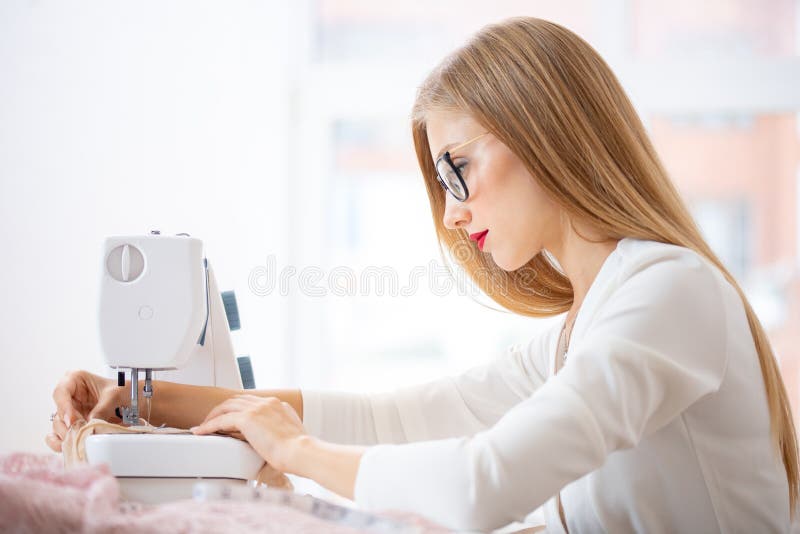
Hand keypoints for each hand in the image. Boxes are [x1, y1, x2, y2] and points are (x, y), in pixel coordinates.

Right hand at [46, 370, 121, 451]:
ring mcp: (69, 413)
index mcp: (75, 379)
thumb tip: (90, 424)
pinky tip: (72, 446)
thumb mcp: (115, 395)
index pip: (61, 392)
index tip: (72, 420)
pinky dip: (65, 443)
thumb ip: (101, 409)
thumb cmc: (124, 391)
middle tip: (81, 432)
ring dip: (68, 436)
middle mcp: (69, 396)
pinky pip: (60, 437)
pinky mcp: (72, 427)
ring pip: (58, 427)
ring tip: (83, 438)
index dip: (64, 407)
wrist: (136, 402)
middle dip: (68, 425)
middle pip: (58, 413)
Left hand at [191, 394, 306, 473]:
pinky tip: (202, 431)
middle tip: (213, 421)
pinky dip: (209, 425)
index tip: (231, 418)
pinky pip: (221, 420)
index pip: (252, 402)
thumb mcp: (290, 433)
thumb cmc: (298, 449)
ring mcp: (257, 409)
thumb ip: (280, 428)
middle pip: (237, 400)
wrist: (300, 451)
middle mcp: (267, 402)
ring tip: (204, 426)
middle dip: (223, 409)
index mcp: (278, 404)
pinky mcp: (247, 419)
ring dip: (213, 416)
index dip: (238, 409)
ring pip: (227, 406)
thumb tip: (272, 437)